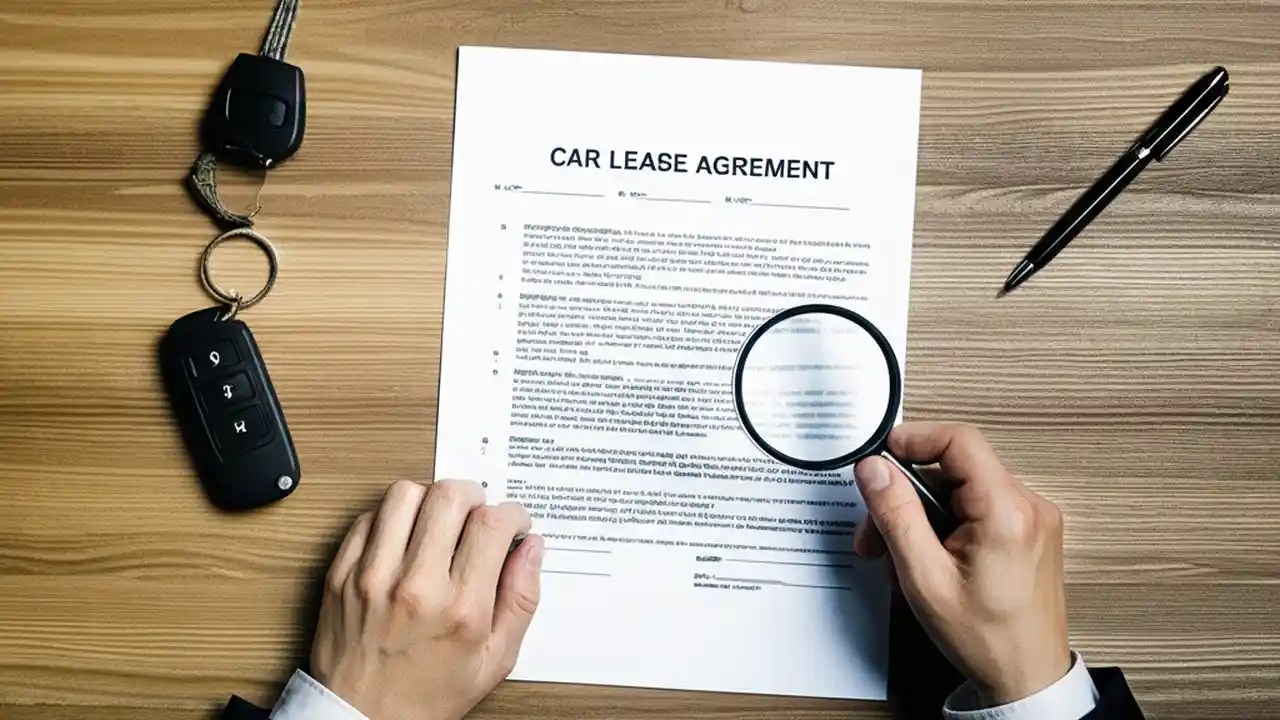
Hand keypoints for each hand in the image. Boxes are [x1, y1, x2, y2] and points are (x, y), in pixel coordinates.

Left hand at [310, 480, 543, 719]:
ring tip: (438, 523)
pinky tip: (405, 540)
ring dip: (430, 500)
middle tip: (477, 516)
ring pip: (405, 494)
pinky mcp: (341, 574)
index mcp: (460, 609)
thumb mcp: (494, 660)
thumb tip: (532, 549)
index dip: (511, 513)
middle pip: (449, 496)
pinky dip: (392, 518)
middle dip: (474, 497)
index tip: (513, 523)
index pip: (492, 524)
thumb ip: (521, 600)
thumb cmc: (426, 696)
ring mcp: (372, 576)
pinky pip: (369, 517)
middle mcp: (415, 586)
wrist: (359, 719)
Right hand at [853, 423, 1069, 704]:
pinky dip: (947, 524)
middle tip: (875, 531)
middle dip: (907, 495)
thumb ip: (896, 515)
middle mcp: (1030, 506)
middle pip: (954, 470)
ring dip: (923, 515)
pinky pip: (980, 507)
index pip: (960, 441)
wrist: (1027, 678)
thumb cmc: (986, 639)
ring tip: (900, 556)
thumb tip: (874, 469)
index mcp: (1008, 512)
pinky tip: (929, 557)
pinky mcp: (1031, 531)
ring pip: (963, 490)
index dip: (915, 439)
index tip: (882, 456)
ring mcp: (1035, 518)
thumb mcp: (923, 577)